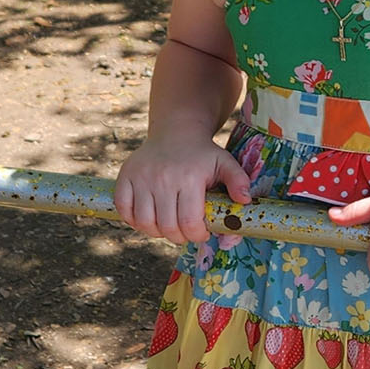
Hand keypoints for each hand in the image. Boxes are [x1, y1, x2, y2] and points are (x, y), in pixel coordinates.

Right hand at [114, 133, 251, 245]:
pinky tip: (149, 218)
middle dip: (179, 237)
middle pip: (166, 227)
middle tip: (185, 232)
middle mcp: (163, 178)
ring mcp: (142, 177)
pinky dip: (134, 220)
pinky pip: (124, 209)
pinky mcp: (126, 177)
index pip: (189, 222)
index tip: (201, 232)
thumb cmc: (203, 154)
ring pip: (144, 222)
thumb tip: (245, 201)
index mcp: (189, 178)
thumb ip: (239, 181)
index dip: (197, 235)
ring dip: (156, 232)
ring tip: (168, 226)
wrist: (176, 132)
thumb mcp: (225, 163)